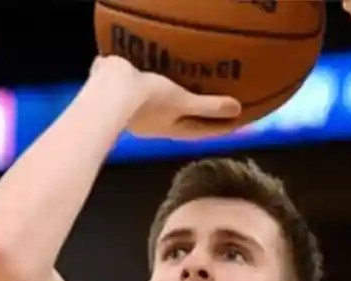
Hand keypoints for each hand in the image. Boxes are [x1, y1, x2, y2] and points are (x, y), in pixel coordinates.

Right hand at [91, 56, 241, 139]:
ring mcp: (142, 114)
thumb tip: (238, 109)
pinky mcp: (130, 98)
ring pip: (170, 109)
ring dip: (185, 103)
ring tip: (197, 92)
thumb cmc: (148, 101)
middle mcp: (158, 125)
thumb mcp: (182, 101)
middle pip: (188, 122)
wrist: (108, 92)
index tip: (242, 121)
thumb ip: (208, 106)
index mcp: (173, 129)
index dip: (224, 126)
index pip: (205, 131)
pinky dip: (166, 89)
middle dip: (205, 116)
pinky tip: (166, 80)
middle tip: (224, 107)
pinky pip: (155, 94)